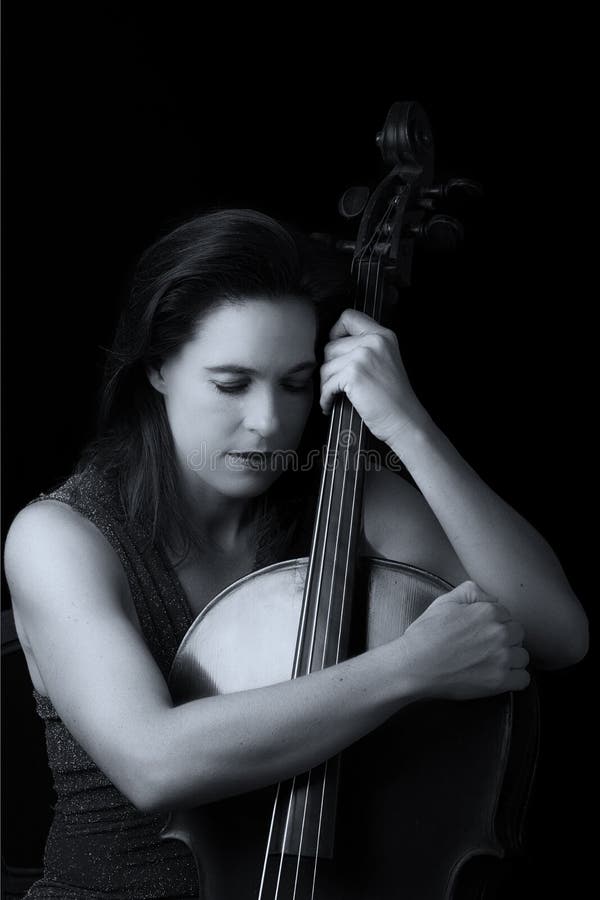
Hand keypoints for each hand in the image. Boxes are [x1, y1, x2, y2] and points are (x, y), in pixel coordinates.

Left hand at [320, 309, 427, 445]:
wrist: (404, 420)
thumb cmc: (394, 398)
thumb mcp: (387, 360)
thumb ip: (366, 347)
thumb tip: (332, 346)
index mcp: (383, 335)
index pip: (348, 317)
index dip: (335, 332)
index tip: (335, 350)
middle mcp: (373, 342)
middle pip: (330, 346)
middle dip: (329, 368)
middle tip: (335, 384)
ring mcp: (363, 356)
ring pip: (326, 366)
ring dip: (326, 385)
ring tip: (334, 396)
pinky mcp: (354, 374)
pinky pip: (326, 384)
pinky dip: (325, 398)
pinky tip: (330, 404)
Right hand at [395, 580, 529, 700]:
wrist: (415, 665)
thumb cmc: (426, 634)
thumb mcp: (444, 601)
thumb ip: (471, 591)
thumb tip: (492, 598)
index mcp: (488, 612)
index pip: (507, 615)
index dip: (495, 623)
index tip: (482, 632)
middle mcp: (500, 633)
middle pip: (518, 634)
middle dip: (505, 638)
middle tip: (485, 646)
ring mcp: (502, 658)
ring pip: (522, 656)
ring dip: (511, 658)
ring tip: (491, 661)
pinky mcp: (500, 681)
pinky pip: (523, 679)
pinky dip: (514, 678)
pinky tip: (499, 675)